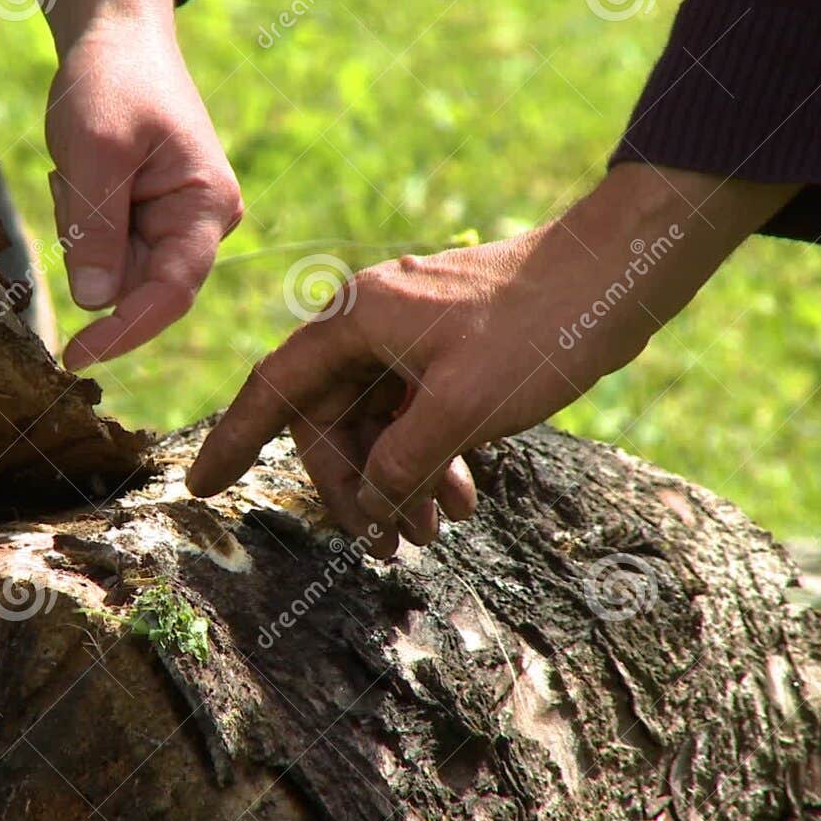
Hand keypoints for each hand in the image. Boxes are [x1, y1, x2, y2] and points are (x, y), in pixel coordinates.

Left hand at [39, 0, 241, 368]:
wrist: (115, 40)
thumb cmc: (113, 81)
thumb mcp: (95, 149)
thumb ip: (95, 227)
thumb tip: (95, 304)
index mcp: (208, 206)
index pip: (170, 294)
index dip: (124, 332)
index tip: (75, 356)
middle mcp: (202, 224)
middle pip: (136, 284)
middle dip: (92, 250)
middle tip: (71, 181)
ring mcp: (175, 224)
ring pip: (113, 269)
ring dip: (81, 232)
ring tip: (79, 169)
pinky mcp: (147, 221)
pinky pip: (103, 248)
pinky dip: (80, 220)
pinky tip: (80, 174)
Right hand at [187, 164, 797, 558]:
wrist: (619, 273)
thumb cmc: (539, 324)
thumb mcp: (463, 404)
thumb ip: (404, 460)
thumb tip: (373, 503)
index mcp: (356, 321)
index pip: (273, 388)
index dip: (233, 440)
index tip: (201, 488)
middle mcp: (372, 328)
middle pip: (330, 422)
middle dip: (354, 488)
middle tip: (384, 547)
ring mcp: (413, 342)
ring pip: (379, 427)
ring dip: (399, 483)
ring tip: (434, 533)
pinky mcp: (451, 356)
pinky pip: (418, 418)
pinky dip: (432, 460)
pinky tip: (463, 500)